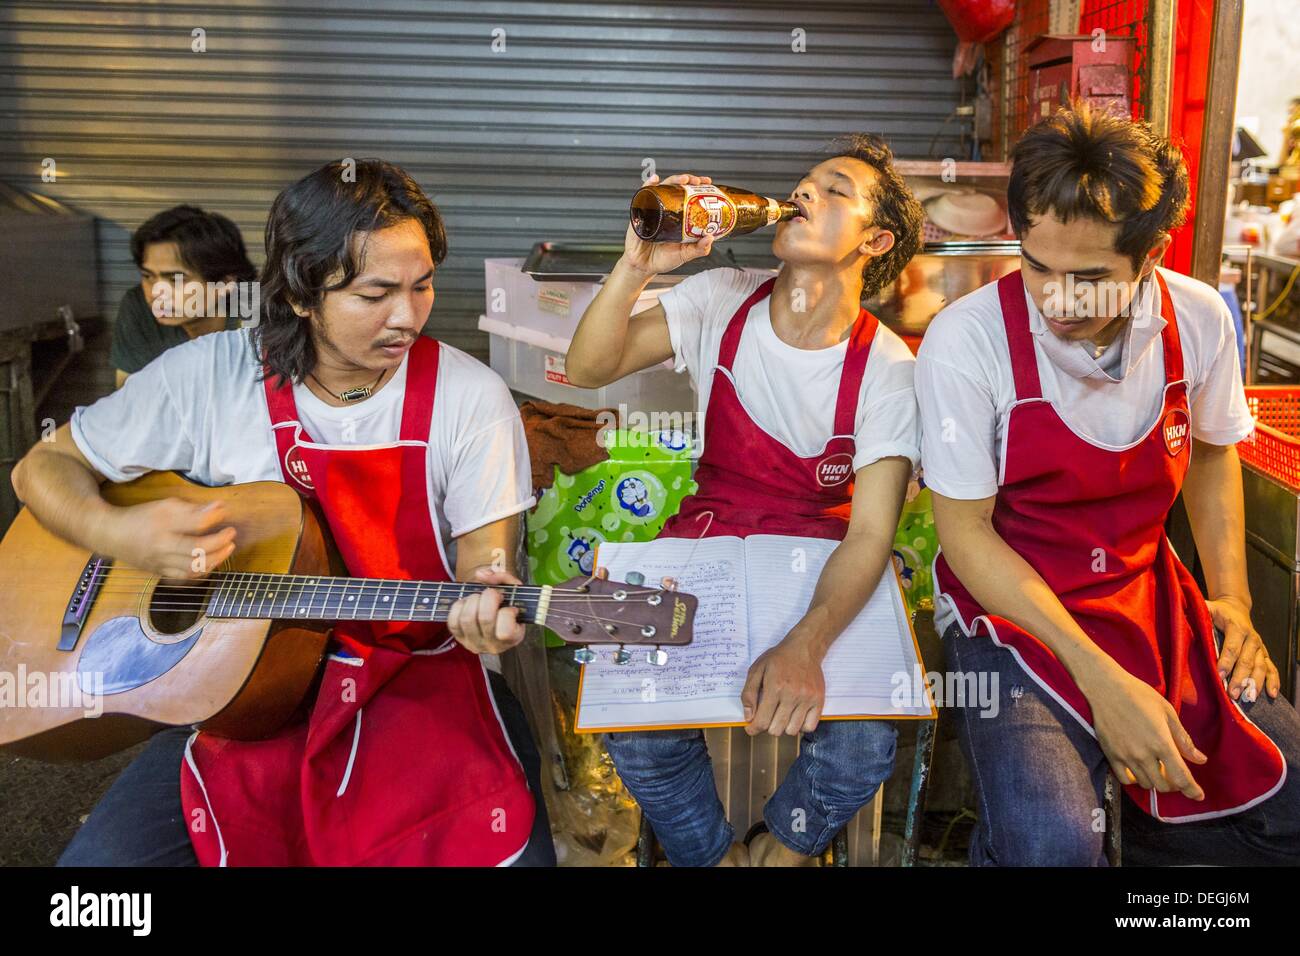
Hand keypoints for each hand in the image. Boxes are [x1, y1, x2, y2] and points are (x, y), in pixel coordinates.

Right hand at [106, 498, 236, 578]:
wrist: (113, 535)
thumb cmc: (142, 517)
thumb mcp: (165, 506)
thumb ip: (192, 509)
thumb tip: (220, 508)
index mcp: (163, 526)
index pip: (195, 524)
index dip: (214, 518)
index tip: (223, 512)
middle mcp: (162, 548)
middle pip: (196, 551)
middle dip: (219, 543)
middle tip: (231, 534)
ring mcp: (161, 564)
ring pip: (193, 569)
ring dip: (216, 559)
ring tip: (227, 548)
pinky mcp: (161, 574)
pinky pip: (186, 578)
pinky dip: (202, 571)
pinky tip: (212, 561)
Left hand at [446, 566, 525, 653]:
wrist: (492, 612)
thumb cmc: (505, 600)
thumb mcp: (512, 587)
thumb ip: (502, 576)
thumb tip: (481, 574)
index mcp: (513, 637)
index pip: (506, 631)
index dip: (507, 612)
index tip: (509, 606)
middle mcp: (493, 645)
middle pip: (485, 618)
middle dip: (488, 597)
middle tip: (492, 594)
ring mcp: (474, 643)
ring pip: (467, 619)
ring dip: (472, 600)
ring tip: (478, 597)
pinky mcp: (459, 638)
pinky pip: (453, 621)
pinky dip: (459, 606)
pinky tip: (467, 603)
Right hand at [621, 172, 716, 277]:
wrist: (644, 267)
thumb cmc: (663, 258)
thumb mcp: (685, 254)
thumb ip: (699, 249)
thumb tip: (711, 238)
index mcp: (678, 216)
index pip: (689, 195)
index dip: (698, 187)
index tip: (708, 182)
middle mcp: (666, 209)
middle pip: (677, 188)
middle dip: (688, 180)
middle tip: (697, 181)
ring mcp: (653, 209)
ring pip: (662, 188)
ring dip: (673, 180)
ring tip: (683, 179)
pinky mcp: (640, 213)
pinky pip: (642, 196)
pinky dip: (647, 185)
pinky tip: (654, 180)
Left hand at [740, 631, 825, 736]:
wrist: (804, 648)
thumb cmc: (779, 658)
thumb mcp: (756, 669)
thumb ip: (748, 693)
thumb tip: (748, 717)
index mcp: (775, 687)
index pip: (762, 721)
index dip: (753, 729)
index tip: (751, 728)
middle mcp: (792, 694)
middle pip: (776, 730)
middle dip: (767, 727)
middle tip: (767, 717)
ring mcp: (807, 699)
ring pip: (792, 731)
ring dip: (784, 727)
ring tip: (781, 715)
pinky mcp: (818, 700)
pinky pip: (810, 727)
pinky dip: (800, 726)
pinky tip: (795, 716)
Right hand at [1087, 662, 1206, 799]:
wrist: (1106, 688)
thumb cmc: (1139, 695)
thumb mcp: (1167, 712)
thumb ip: (1183, 739)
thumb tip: (1200, 760)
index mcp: (1161, 743)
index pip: (1181, 777)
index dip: (1192, 790)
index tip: (1198, 795)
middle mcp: (1144, 754)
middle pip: (1163, 786)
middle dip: (1174, 784)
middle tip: (1174, 774)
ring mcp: (1125, 756)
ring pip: (1145, 784)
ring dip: (1155, 781)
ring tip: (1157, 769)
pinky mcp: (1111, 755)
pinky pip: (1125, 779)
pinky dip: (1136, 779)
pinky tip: (1139, 769)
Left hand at [1207, 596, 1279, 701]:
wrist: (1236, 608)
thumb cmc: (1216, 612)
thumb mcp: (1206, 609)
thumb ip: (1197, 614)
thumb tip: (1180, 618)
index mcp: (1236, 627)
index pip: (1232, 647)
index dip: (1226, 662)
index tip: (1219, 675)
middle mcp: (1251, 637)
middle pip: (1247, 660)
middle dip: (1240, 678)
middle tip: (1232, 694)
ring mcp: (1260, 647)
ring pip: (1261, 666)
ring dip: (1255, 683)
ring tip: (1249, 698)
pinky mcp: (1264, 654)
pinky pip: (1271, 668)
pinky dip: (1273, 681)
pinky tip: (1271, 694)